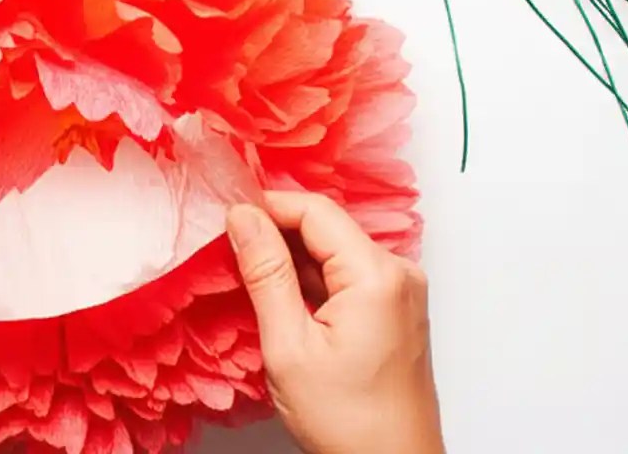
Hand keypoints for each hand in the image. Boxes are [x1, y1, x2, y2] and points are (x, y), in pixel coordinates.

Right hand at [227, 192, 442, 453]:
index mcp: (378, 275)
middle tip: (231, 252)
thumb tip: (243, 217)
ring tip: (251, 281)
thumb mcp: (289, 346)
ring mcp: (401, 292)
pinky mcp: (395, 311)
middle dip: (277, 233)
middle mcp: (399, 273)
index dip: (267, 206)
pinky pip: (348, 275)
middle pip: (328, 227)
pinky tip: (283, 302)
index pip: (316, 210)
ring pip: (335, 251)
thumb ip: (265, 273)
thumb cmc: (347, 420)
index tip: (226, 218)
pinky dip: (312, 281)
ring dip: (292, 259)